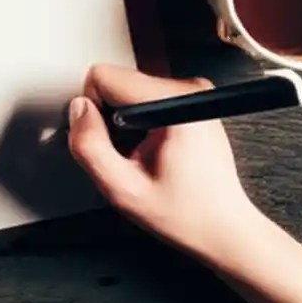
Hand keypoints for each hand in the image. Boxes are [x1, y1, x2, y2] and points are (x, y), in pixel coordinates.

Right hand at [67, 65, 264, 268]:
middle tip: (128, 154)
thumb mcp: (124, 191)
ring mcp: (194, 92)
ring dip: (125, 121)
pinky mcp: (193, 99)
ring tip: (143, 154)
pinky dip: (140, 121)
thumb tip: (78, 110)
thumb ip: (91, 147)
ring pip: (129, 88)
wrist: (223, 226)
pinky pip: (146, 97)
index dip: (93, 110)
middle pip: (118, 80)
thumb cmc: (185, 213)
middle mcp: (189, 88)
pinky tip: (155, 149)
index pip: (105, 76)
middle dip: (110, 116)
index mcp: (176, 102)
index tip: (109, 141)